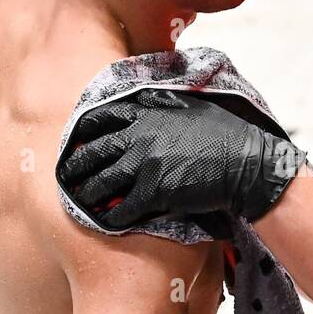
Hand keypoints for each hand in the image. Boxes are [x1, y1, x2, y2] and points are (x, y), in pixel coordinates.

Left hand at [57, 90, 306, 229]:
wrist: (247, 162)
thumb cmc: (227, 133)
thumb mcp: (193, 102)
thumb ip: (165, 99)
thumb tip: (152, 93)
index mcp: (148, 110)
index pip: (102, 115)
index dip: (84, 128)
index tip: (75, 137)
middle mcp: (140, 134)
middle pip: (94, 149)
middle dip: (76, 164)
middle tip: (65, 174)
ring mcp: (145, 162)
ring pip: (102, 181)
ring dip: (87, 193)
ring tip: (78, 200)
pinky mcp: (154, 191)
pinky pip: (123, 207)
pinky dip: (111, 216)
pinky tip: (107, 220)